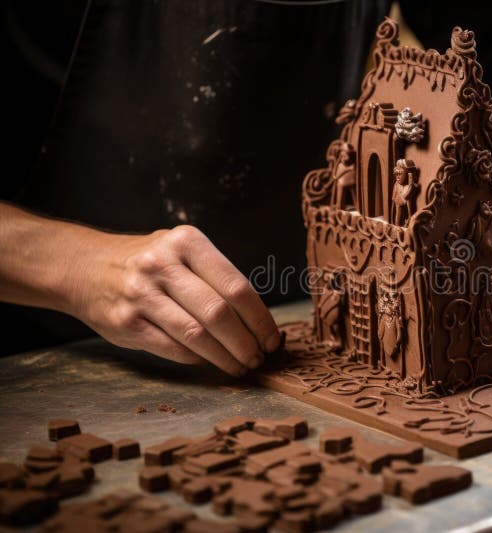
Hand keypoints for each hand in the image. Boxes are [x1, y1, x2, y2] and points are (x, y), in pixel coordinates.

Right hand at [67, 225, 281, 375]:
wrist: (85, 266)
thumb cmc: (149, 263)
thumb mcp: (182, 251)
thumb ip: (216, 277)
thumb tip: (258, 321)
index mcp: (187, 242)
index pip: (236, 287)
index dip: (260, 319)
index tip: (273, 339)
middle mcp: (162, 265)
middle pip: (219, 313)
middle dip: (246, 342)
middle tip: (259, 358)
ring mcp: (141, 294)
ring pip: (197, 335)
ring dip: (225, 357)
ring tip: (241, 366)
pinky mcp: (125, 323)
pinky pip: (173, 348)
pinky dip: (197, 359)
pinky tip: (210, 361)